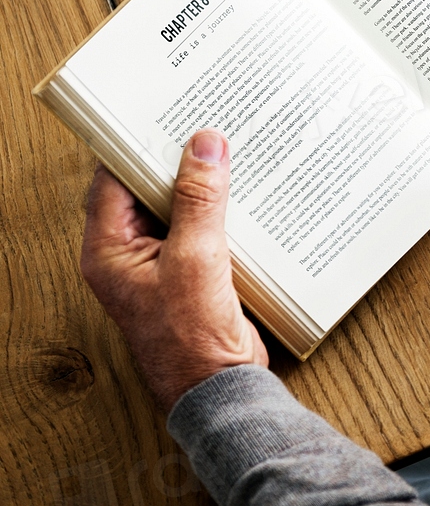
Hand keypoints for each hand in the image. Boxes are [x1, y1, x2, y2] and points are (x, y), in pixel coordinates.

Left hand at [81, 130, 267, 410]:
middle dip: (177, 161)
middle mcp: (129, 255)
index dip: (138, 147)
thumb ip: (199, 199)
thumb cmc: (190, 339)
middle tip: (204, 129)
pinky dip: (222, 211)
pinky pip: (203, 228)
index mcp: (109, 251)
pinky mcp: (193, 272)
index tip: (166, 118)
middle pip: (147, 190)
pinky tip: (244, 196)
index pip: (113, 181)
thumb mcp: (195, 257)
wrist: (220, 387)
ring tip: (229, 156)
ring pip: (178, 207)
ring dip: (203, 186)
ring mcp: (162, 264)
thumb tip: (204, 147)